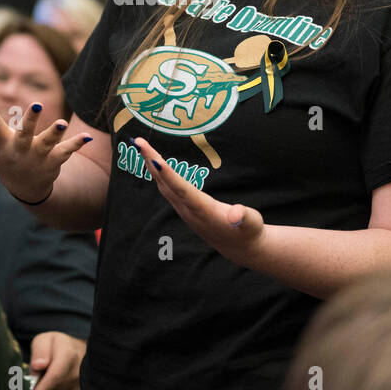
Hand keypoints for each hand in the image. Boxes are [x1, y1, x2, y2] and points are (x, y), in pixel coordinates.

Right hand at [0, 95, 91, 203]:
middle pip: (24, 133)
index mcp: (2, 144)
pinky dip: (76, 144)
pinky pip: (66, 151)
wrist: (25, 188)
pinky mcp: (54, 160)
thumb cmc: (3, 160)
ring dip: (55, 133)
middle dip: (30, 120)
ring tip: (63, 122)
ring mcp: (38, 156)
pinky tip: (87, 137)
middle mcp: (20, 149)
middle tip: (37, 105)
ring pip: (47, 143)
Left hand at [28, 331, 85, 389]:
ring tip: (45, 386)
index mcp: (69, 354)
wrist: (82, 352)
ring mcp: (84, 385)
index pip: (55, 376)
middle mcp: (79, 371)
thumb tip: (37, 366)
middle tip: (36, 384)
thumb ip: (39, 351)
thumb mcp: (45, 341)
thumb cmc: (58, 347)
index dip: (42, 389)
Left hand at [133, 136, 265, 266]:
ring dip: (152, 166)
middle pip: (166, 183)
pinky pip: (167, 189)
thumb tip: (237, 214)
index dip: (168, 174)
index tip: (154, 159)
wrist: (240, 248)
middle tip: (139, 142)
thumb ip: (244, 217)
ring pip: (163, 186)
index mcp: (204, 210)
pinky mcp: (185, 209)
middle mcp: (189, 210)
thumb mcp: (251, 223)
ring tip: (142, 147)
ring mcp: (185, 211)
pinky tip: (154, 165)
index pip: (182, 189)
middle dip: (152, 162)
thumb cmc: (248, 230)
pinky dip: (158, 174)